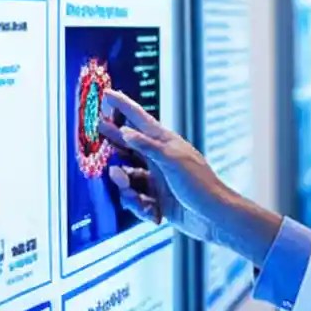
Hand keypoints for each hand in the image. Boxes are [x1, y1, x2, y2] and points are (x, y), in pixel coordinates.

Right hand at [99, 89, 281, 264]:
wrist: (213, 218)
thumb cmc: (199, 185)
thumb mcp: (172, 161)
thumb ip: (147, 146)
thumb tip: (125, 131)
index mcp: (165, 143)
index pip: (139, 119)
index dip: (122, 105)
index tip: (107, 93)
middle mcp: (158, 158)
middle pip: (127, 147)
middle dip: (113, 144)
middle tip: (96, 134)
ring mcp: (156, 178)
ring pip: (127, 179)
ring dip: (128, 190)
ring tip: (140, 198)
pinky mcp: (155, 199)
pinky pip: (134, 200)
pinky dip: (140, 207)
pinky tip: (154, 213)